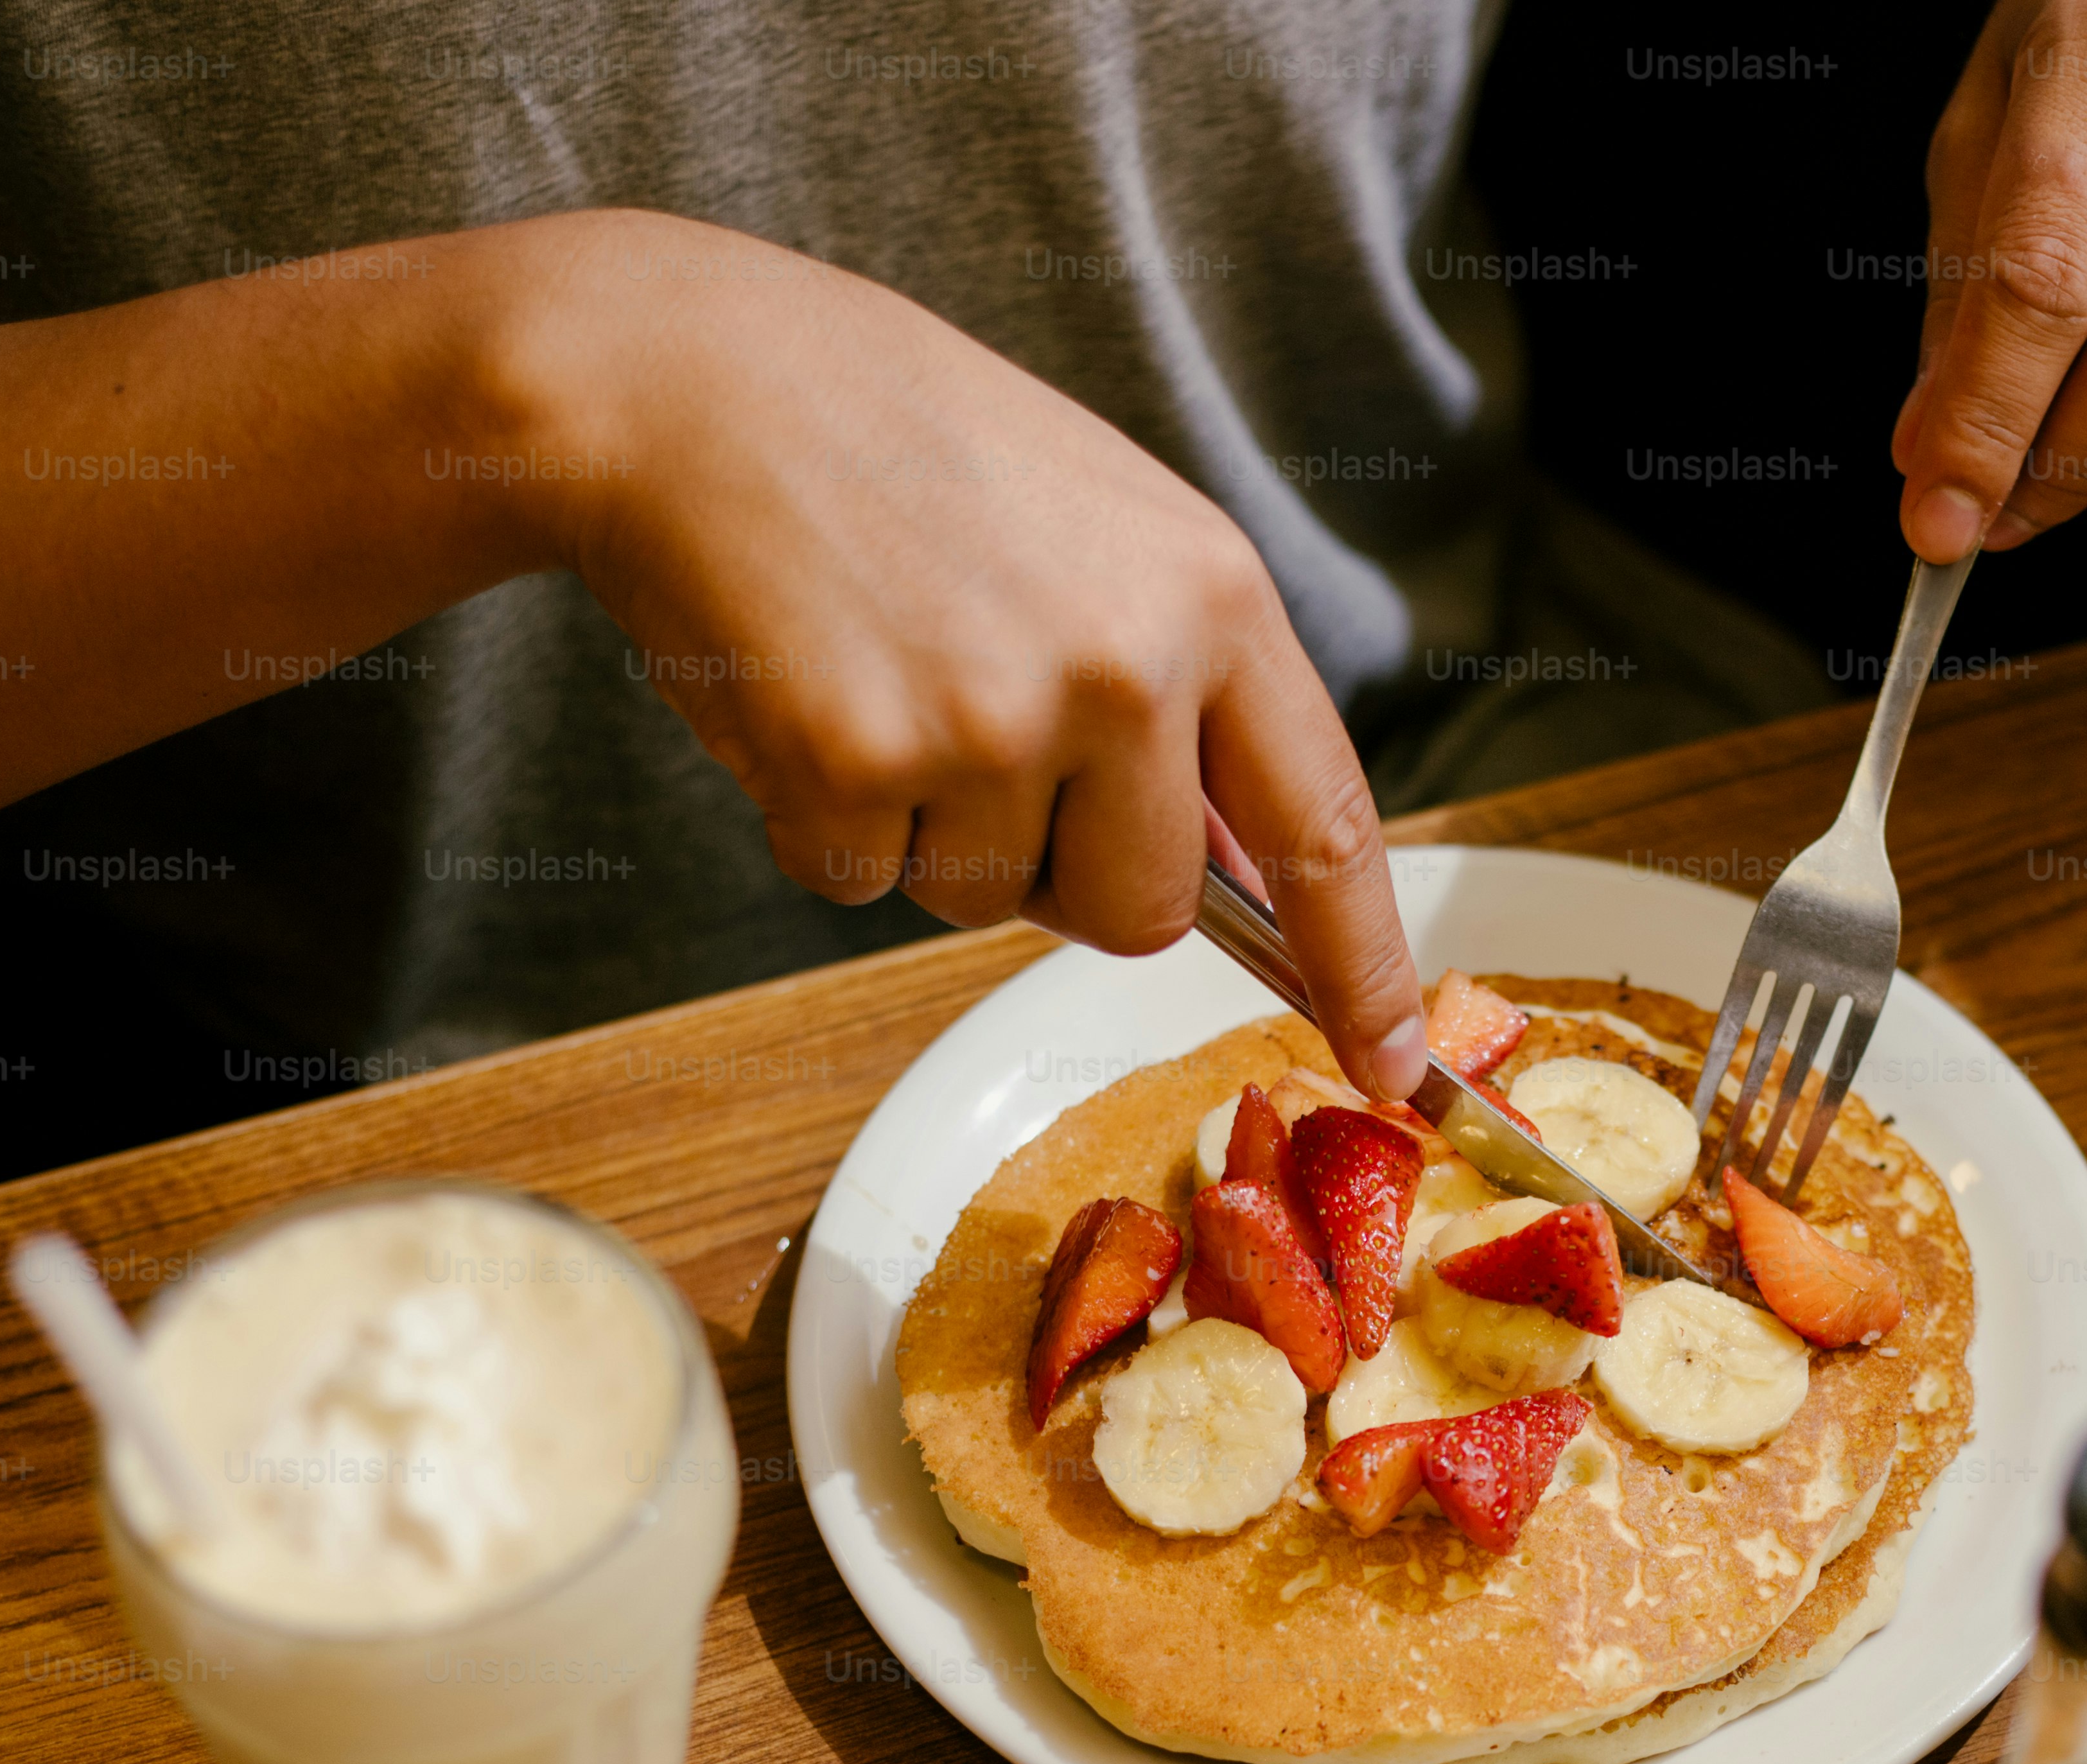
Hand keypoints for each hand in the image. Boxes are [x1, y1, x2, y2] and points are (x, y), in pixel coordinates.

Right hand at [507, 211, 1427, 1095]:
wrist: (692, 379)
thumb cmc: (898, 444)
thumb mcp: (1104, 528)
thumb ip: (1189, 694)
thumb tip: (1251, 879)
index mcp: (1211, 596)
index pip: (1325, 826)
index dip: (1363, 965)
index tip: (1394, 1061)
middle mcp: (1124, 665)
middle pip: (1140, 912)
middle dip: (1061, 873)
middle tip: (975, 735)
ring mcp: (993, 719)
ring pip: (984, 902)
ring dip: (923, 828)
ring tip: (879, 668)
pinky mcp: (860, 764)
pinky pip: (856, 881)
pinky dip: (817, 813)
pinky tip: (802, 684)